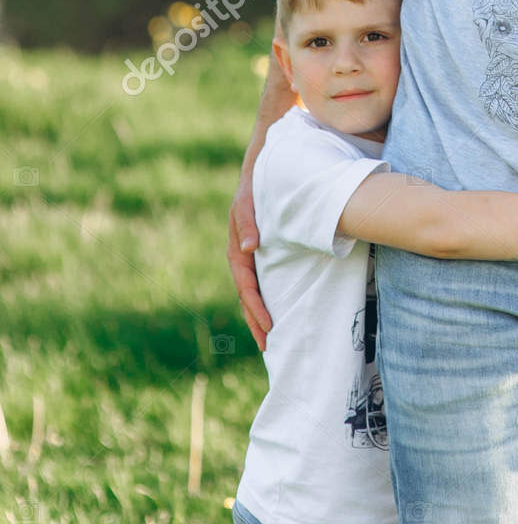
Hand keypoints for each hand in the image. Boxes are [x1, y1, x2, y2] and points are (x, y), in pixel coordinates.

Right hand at [227, 171, 271, 350]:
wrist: (259, 176)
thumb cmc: (253, 191)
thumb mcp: (248, 203)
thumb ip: (248, 223)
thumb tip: (249, 247)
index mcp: (236, 253)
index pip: (246, 287)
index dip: (257, 308)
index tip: (270, 326)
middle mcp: (241, 260)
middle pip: (247, 298)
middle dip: (255, 322)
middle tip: (268, 347)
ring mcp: (249, 260)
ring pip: (253, 293)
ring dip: (258, 315)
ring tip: (270, 338)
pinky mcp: (259, 256)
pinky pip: (260, 282)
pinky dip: (265, 299)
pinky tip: (275, 311)